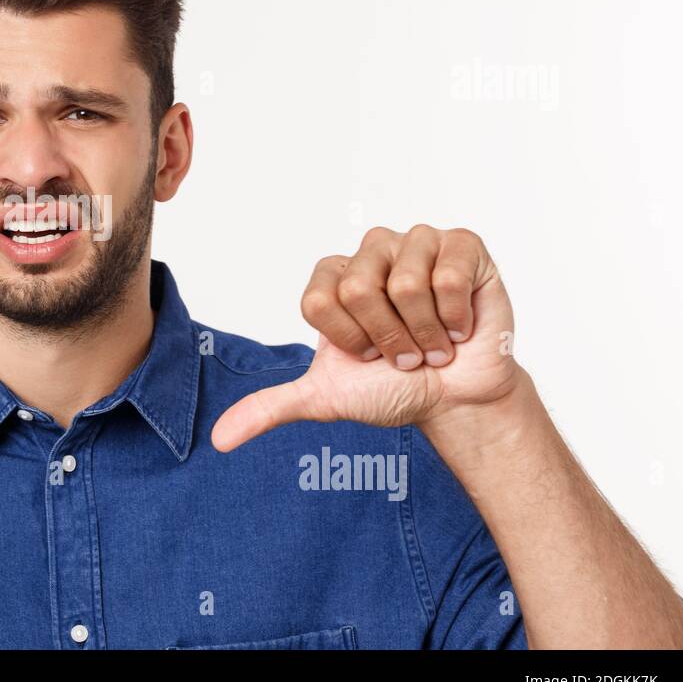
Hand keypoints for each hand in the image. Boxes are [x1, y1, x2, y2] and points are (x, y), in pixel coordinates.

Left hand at [212, 225, 528, 451]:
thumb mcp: (325, 398)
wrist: (456, 399)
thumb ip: (270, 407)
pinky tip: (459, 326)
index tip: (367, 353)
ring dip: (425, 332)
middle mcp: (371, 250)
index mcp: (333, 276)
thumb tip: (219, 439)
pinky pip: (449, 278)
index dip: (348, 340)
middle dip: (387, 337)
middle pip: (359, 289)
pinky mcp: (463, 245)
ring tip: (433, 341)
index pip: (319, 301)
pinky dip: (456, 318)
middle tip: (404, 351)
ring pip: (406, 284)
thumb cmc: (393, 388)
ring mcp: (417, 242)